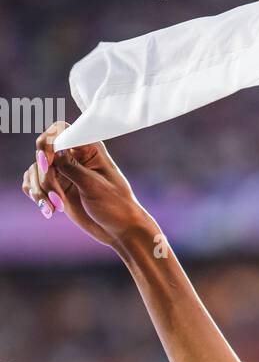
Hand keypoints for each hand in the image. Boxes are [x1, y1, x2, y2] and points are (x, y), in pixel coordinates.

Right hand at [21, 120, 149, 247]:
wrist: (121, 231)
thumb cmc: (116, 206)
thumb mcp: (94, 186)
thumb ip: (71, 167)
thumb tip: (52, 150)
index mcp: (88, 148)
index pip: (59, 130)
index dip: (47, 144)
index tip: (47, 164)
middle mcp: (74, 156)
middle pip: (43, 153)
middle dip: (45, 177)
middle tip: (58, 199)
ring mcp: (64, 171)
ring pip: (36, 169)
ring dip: (40, 190)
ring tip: (53, 209)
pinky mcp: (57, 187)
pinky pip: (34, 182)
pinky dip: (36, 195)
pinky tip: (47, 210)